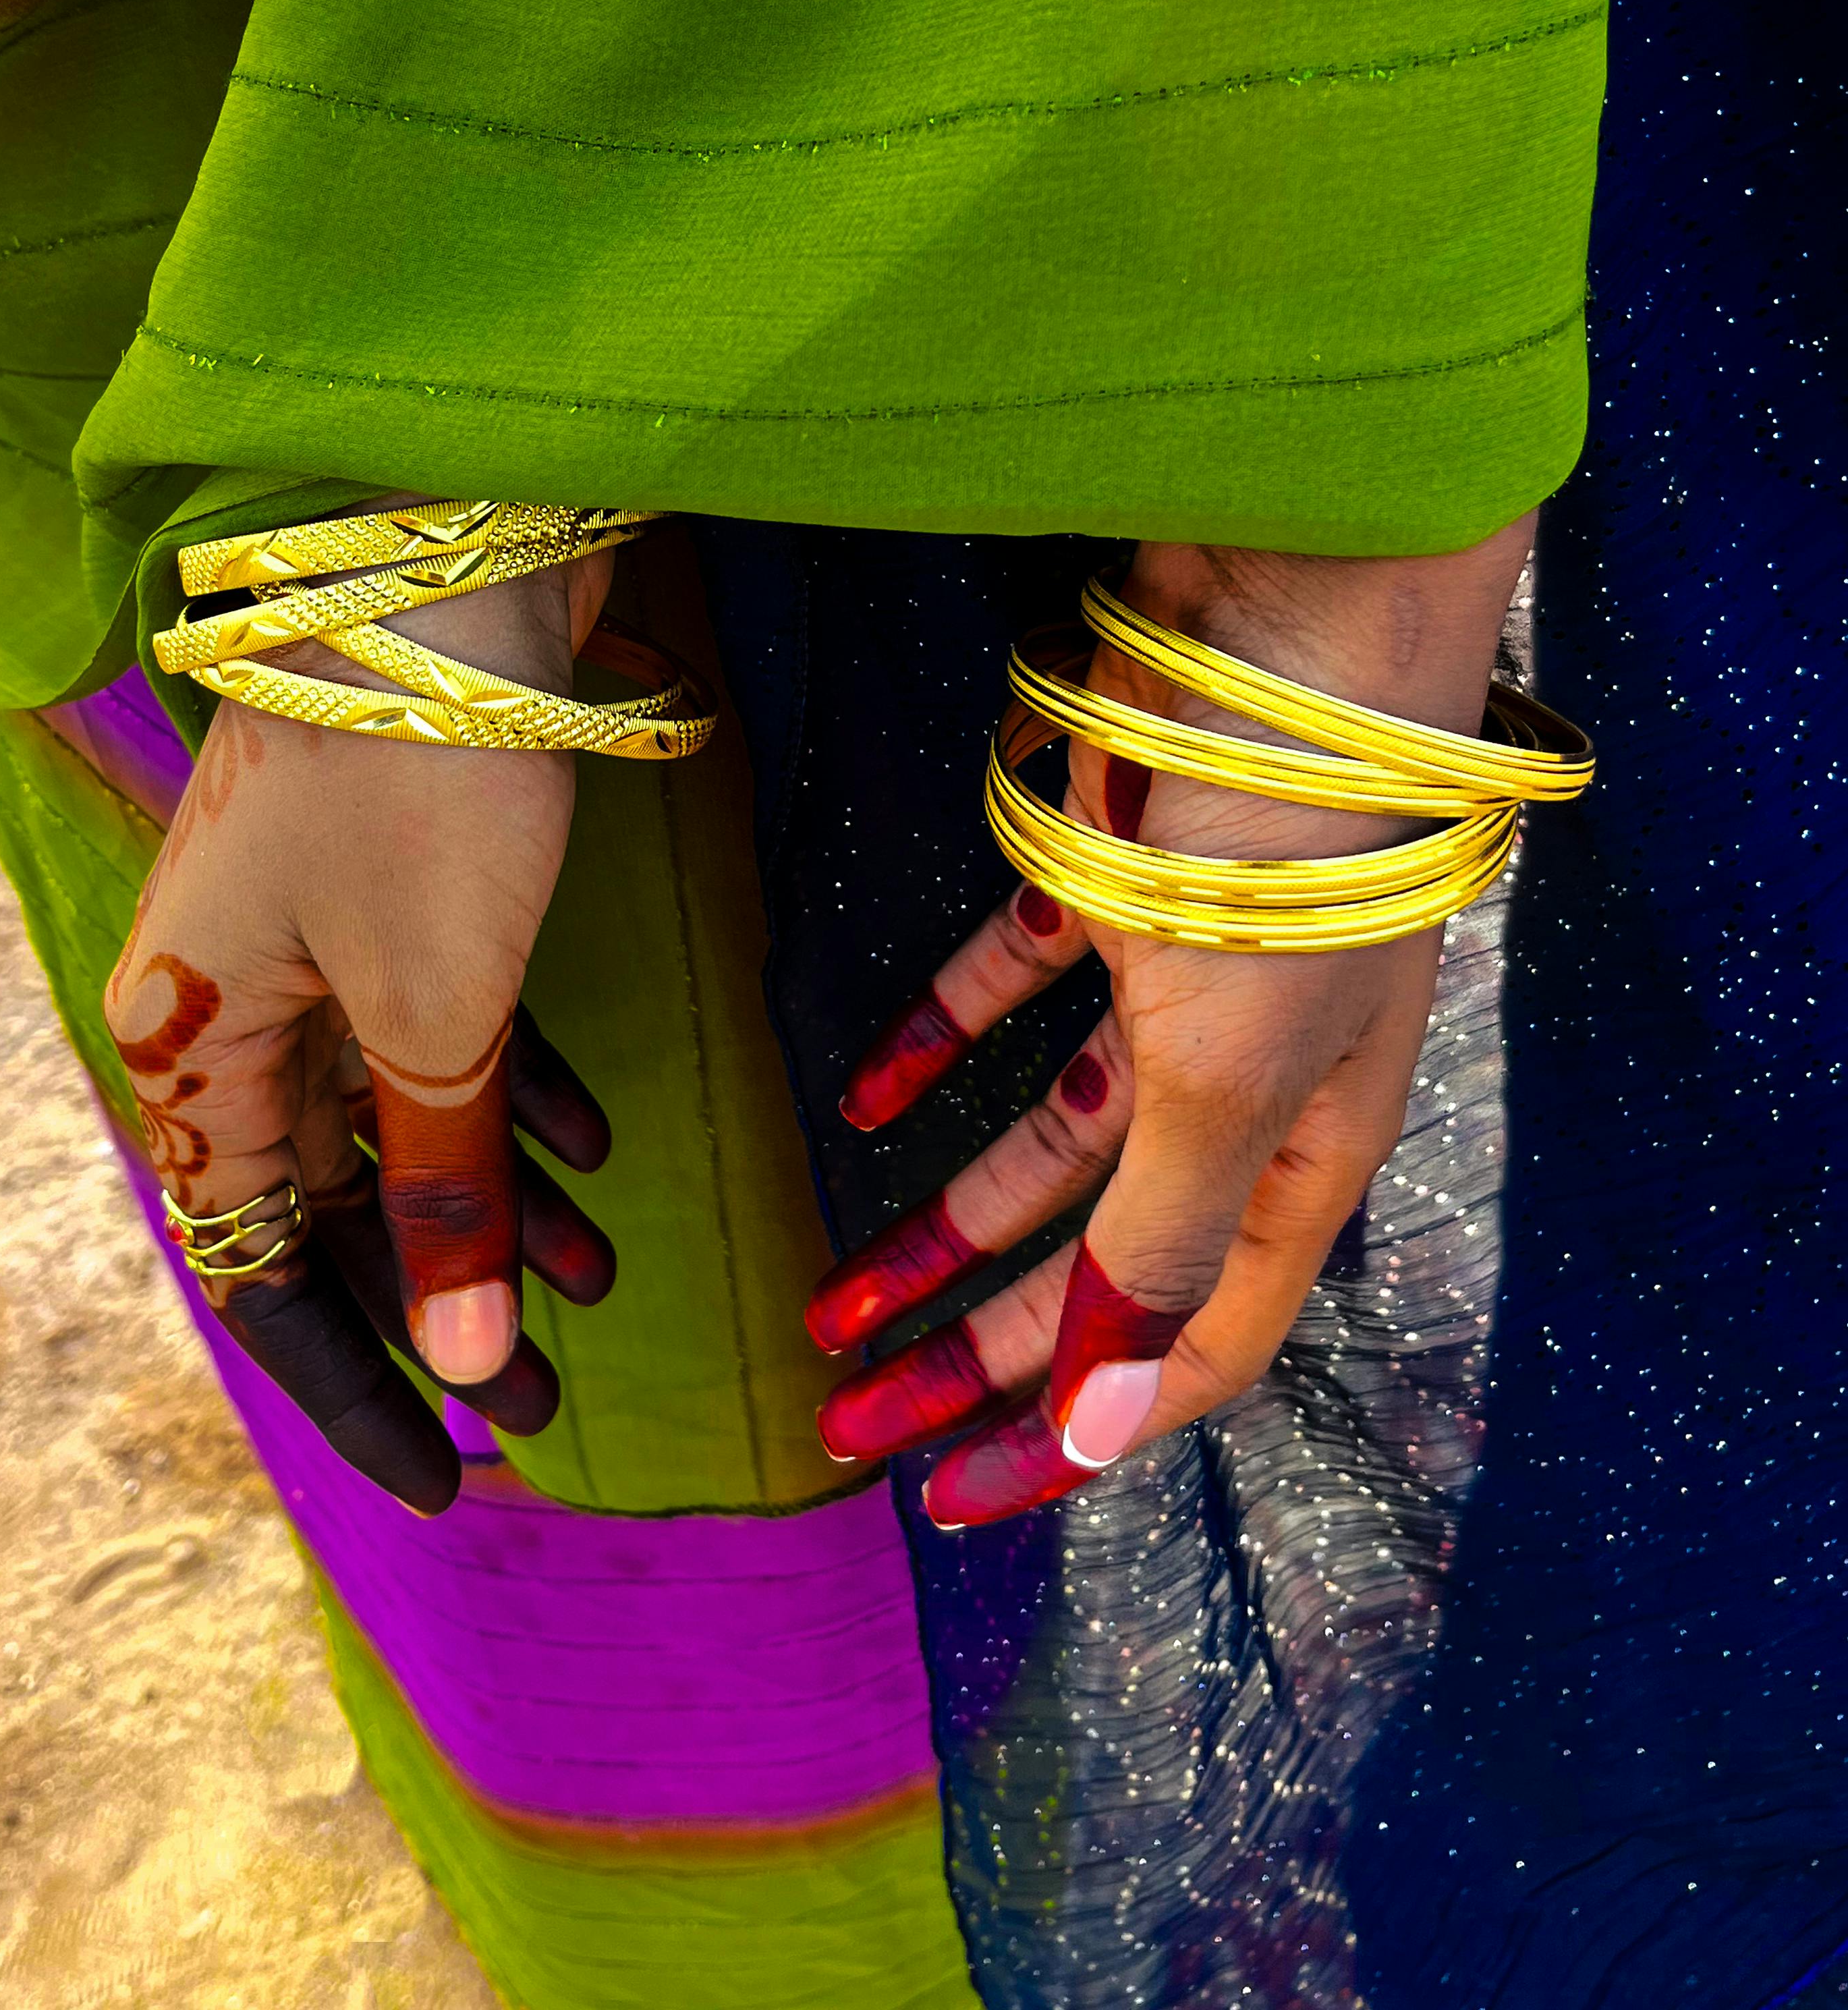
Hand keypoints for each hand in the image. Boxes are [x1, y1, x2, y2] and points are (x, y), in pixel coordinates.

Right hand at [104, 545, 617, 1514]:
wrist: (446, 571)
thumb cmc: (416, 790)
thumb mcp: (438, 1008)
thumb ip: (444, 1184)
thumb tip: (461, 1359)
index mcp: (197, 1045)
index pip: (261, 1260)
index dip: (353, 1378)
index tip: (452, 1471)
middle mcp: (233, 1001)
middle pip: (328, 1197)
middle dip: (441, 1296)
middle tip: (544, 1394)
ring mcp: (308, 939)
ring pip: (393, 1115)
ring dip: (491, 1199)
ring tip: (598, 1279)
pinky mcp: (385, 889)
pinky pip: (435, 1032)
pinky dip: (513, 1096)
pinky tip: (594, 1151)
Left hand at [807, 519, 1532, 1527]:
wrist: (1284, 629)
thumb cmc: (1278, 868)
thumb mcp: (1228, 1082)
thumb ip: (1164, 1249)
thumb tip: (1112, 1438)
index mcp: (1299, 1156)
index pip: (1191, 1347)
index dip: (1083, 1438)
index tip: (955, 1499)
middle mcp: (1242, 1083)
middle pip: (1102, 1262)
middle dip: (979, 1352)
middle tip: (850, 1420)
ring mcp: (1171, 980)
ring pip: (1041, 1139)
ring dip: (939, 1224)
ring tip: (829, 1303)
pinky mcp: (1103, 881)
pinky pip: (1007, 990)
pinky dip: (934, 1043)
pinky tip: (860, 1091)